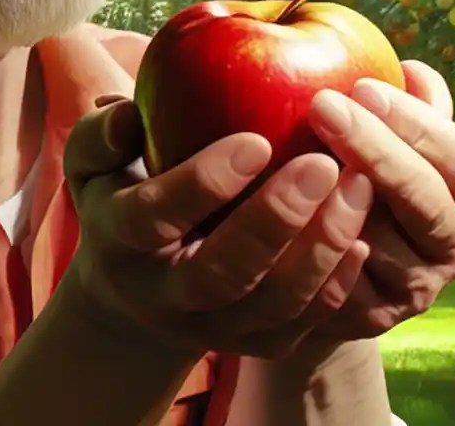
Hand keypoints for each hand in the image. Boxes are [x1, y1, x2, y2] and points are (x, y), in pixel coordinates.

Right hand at [63, 95, 372, 361]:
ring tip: (358, 186)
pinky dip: (336, 283)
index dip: (203, 183)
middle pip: (222, 272)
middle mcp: (165, 296)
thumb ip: (101, 135)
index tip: (256, 140)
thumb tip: (129, 111)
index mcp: (119, 242)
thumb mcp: (92, 165)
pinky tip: (362, 234)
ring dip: (320, 248)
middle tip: (322, 164)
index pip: (154, 218)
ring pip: (273, 304)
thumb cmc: (121, 198)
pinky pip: (303, 322)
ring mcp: (214, 328)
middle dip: (275, 220)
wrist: (135, 293)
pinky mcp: (256, 343)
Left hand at [304, 60, 454, 344]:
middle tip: (321, 105)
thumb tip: (408, 68)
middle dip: (373, 147)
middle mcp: (450, 246)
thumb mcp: (391, 144)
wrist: (337, 271)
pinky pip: (339, 286)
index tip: (362, 85)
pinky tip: (281, 213)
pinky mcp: (369, 320)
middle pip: (422, 198)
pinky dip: (312, 250)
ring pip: (379, 244)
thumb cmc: (364, 183)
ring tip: (295, 155)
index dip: (416, 122)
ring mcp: (413, 289)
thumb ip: (406, 110)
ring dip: (337, 199)